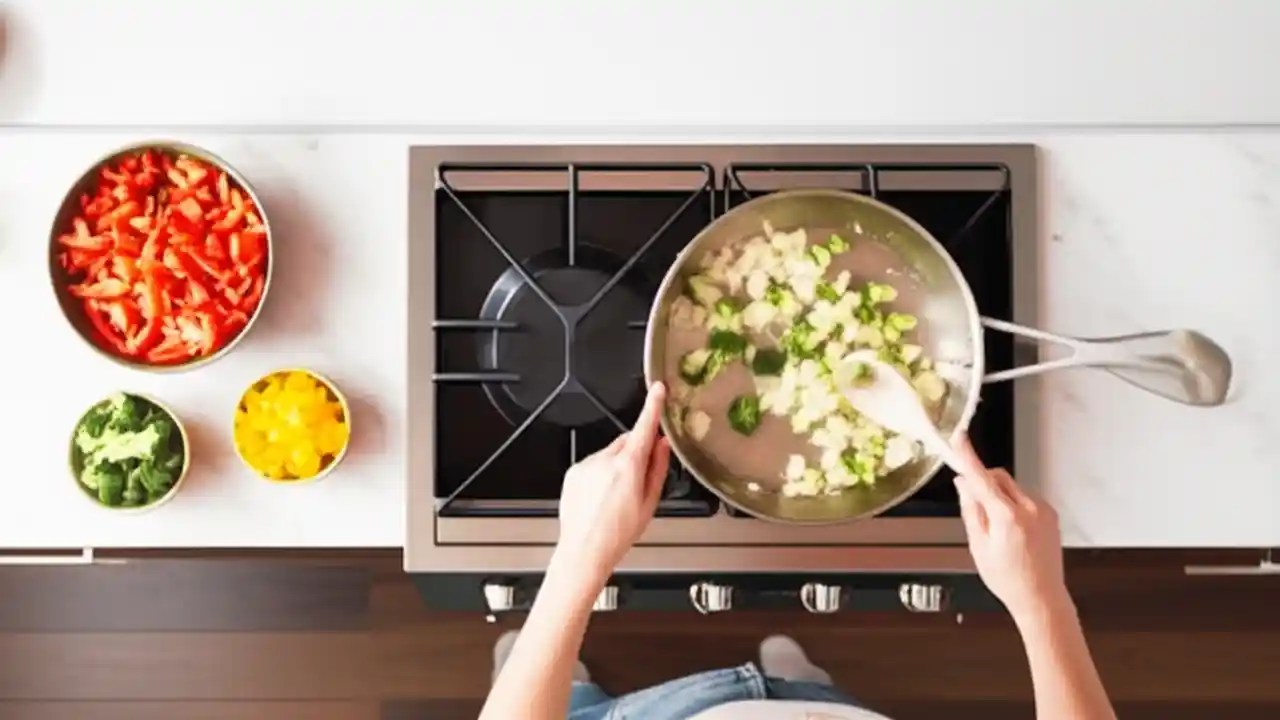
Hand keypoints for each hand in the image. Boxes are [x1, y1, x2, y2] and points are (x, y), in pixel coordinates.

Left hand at [556, 382, 670, 579]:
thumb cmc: (618, 534)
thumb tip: (663, 446)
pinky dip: (601, 474)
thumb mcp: (649, 503)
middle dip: (636, 453)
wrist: (584, 550)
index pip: (644, 427)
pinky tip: (602, 497)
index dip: (653, 406)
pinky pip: (593, 464)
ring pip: (609, 454)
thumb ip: (658, 469)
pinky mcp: (574, 472)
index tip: (658, 389)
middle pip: (627, 442)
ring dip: (617, 466)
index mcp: (628, 467)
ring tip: (617, 497)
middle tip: (640, 479)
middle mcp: (604, 461)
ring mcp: (586, 465)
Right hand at [952, 436, 1070, 622]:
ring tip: (997, 528)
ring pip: (1012, 487)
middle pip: (999, 477)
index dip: (968, 456)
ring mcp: (1043, 510)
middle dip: (983, 482)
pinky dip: (1013, 504)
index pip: (982, 477)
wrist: (1041, 597)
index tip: (959, 438)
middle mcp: (1029, 508)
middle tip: (972, 502)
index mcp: (1008, 517)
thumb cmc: (1009, 579)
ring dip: (999, 495)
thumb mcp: (978, 546)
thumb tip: (964, 484)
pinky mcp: (1050, 513)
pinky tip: (1012, 530)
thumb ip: (970, 509)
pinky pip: (1025, 498)